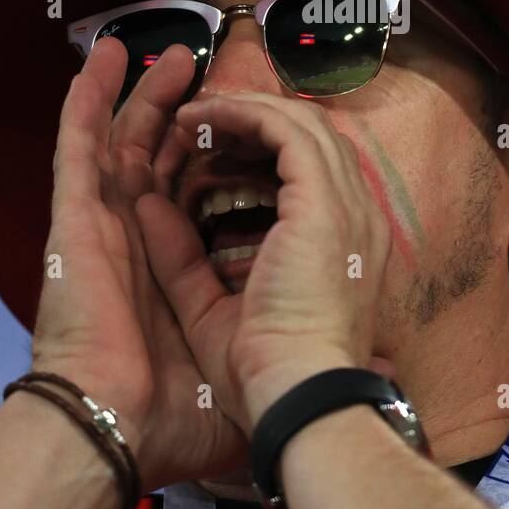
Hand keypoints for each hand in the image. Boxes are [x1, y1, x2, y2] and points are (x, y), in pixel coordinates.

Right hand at [31, 38, 251, 494]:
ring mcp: (106, 227)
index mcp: (187, 270)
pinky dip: (87, 101)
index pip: (205, 194)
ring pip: (124, 138)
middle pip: (167, 157)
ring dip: (146, 92)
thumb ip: (263, 321)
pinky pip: (78, 145)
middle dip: (191, 114)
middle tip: (207, 75)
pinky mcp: (77, 220)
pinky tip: (105, 62)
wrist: (147, 420)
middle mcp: (145, 242)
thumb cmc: (213, 397)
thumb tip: (282, 314)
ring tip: (171, 55)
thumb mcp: (252, 347)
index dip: (227, 155)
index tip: (252, 130)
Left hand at [138, 91, 393, 430]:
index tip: (210, 154)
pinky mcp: (323, 198)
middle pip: (311, 137)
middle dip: (254, 119)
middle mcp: (358, 216)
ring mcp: (347, 203)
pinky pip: (283, 128)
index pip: (313, 172)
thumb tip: (151, 206)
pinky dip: (241, 114)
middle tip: (198, 124)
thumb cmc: (264, 376)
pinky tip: (199, 118)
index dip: (261, 152)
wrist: (297, 399)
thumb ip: (184, 255)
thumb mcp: (210, 306)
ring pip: (299, 122)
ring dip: (243, 109)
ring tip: (192, 115)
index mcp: (345, 247)